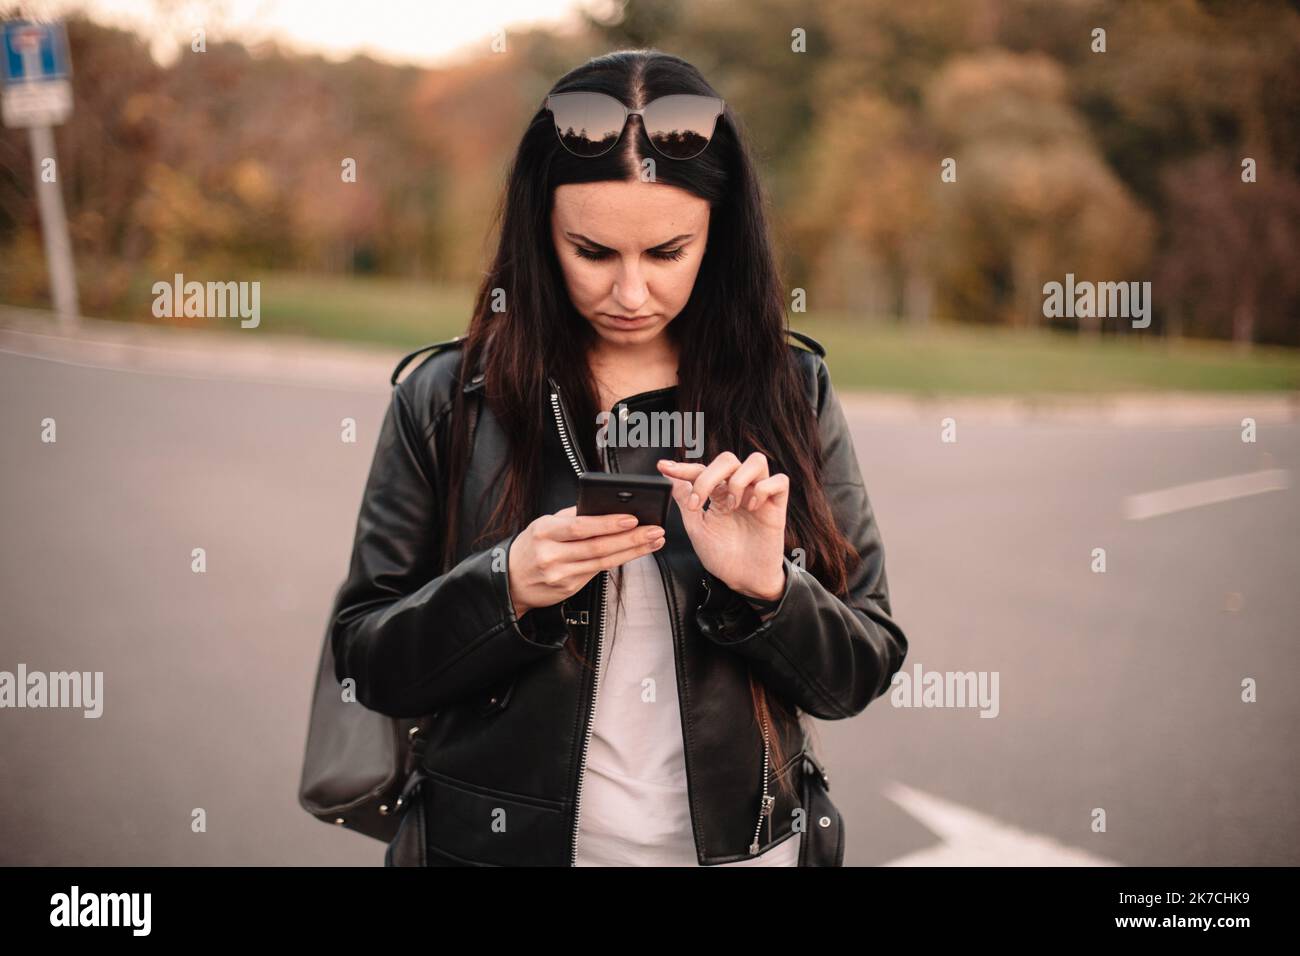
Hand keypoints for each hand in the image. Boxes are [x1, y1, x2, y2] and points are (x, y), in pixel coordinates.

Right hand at [508, 506, 664, 615]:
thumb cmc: (531, 546)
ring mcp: (560, 574)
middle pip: (598, 546)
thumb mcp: (543, 525)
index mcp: (544, 531)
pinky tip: (636, 552)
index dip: (608, 523)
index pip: (580, 527)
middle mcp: (551, 554)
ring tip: (654, 541)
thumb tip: (606, 508)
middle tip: (656, 530)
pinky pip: (599, 572)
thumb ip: (571, 517)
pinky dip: (621, 560)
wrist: (510, 581)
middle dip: (631, 538)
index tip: (632, 518)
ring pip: (603, 561)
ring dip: (633, 550)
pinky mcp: (568, 588)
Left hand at [656, 452, 787, 600]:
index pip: (701, 470)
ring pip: (756, 461)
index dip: (682, 467)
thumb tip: (670, 480)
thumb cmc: (722, 557)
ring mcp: (758, 496)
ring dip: (739, 480)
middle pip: (728, 459)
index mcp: (718, 494)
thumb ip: (685, 502)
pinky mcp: (777, 506)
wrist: (744, 580)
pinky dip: (764, 489)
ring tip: (733, 505)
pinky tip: (753, 507)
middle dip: (709, 476)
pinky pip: (780, 481)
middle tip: (698, 502)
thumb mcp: (697, 529)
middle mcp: (738, 490)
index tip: (663, 468)